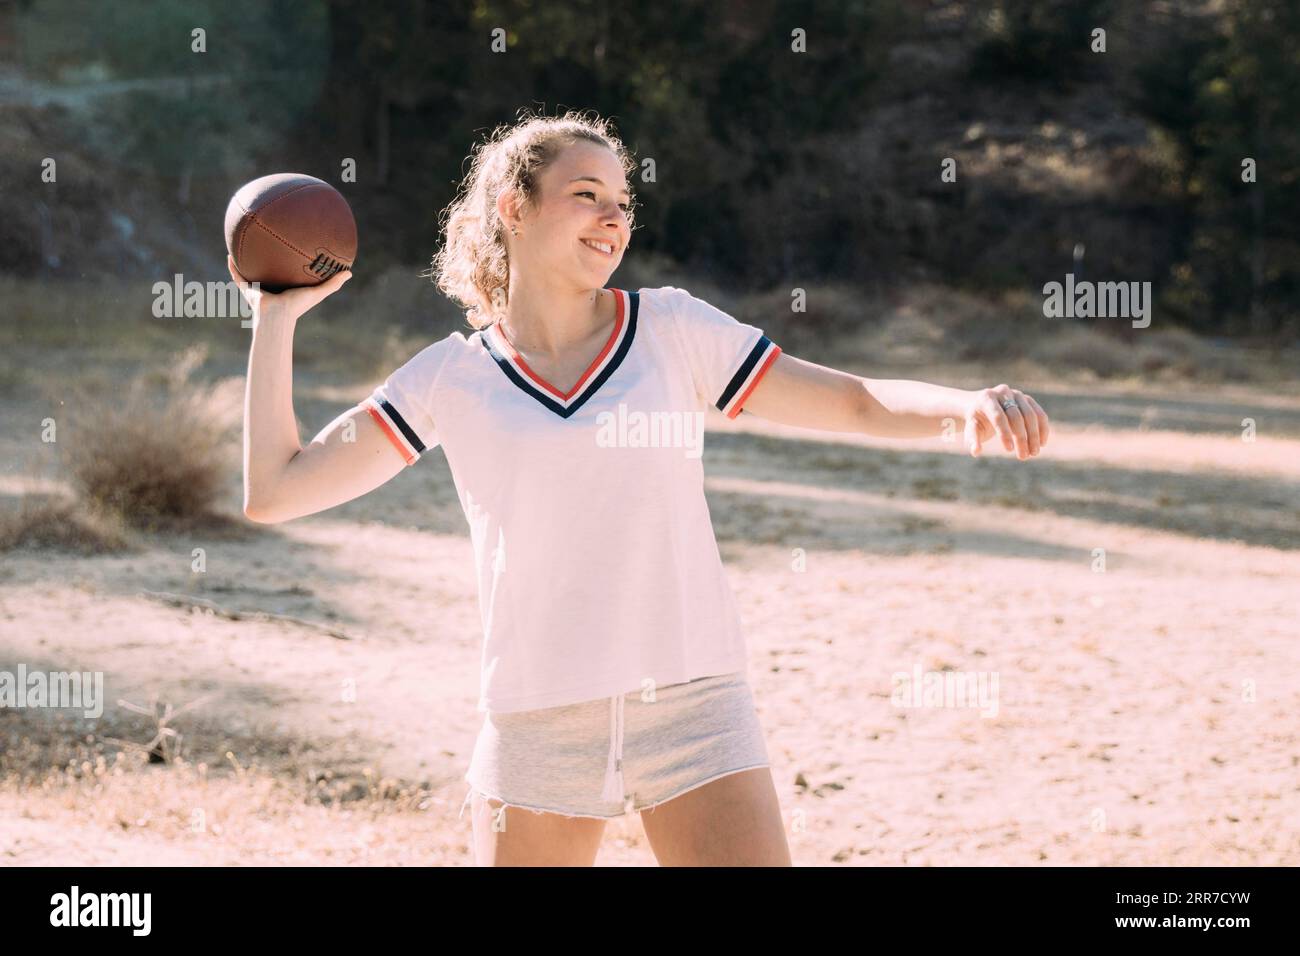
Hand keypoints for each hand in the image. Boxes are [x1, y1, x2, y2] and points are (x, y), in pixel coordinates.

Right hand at [228, 255, 351, 321]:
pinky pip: (238, 276)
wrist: (277, 316)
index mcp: (287, 288)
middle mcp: (272, 287)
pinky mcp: (247, 288)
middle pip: (269, 272)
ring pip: (251, 272)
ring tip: (245, 245)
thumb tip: (350, 272)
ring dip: (248, 262)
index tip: (292, 253)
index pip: (289, 275)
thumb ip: (333, 283)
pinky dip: (233, 266)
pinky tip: (230, 253)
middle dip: (268, 262)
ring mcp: (258, 288)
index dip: (290, 266)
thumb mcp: (317, 292)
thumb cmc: (297, 306)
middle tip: (269, 246)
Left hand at [962, 384, 1049, 459]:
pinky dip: (1042, 428)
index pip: (998, 416)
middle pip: (1016, 416)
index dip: (1004, 433)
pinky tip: (1042, 444)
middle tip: (1023, 457)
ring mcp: (1017, 394)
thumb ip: (972, 439)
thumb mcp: (971, 429)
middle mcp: (1003, 393)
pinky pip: (1039, 414)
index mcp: (987, 398)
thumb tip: (976, 451)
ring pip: (1031, 415)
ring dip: (1034, 435)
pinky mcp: (1027, 399)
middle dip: (1021, 438)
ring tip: (1033, 453)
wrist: (982, 405)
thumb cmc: (976, 420)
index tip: (1009, 450)